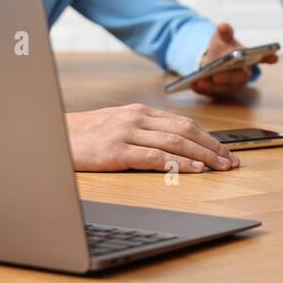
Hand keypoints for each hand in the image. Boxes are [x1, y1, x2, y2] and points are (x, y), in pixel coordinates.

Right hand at [65, 104, 239, 172]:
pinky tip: (195, 170)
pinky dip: (179, 164)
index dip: (208, 137)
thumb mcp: (116, 124)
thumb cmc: (83, 135)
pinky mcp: (117, 151)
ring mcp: (127, 133)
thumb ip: (141, 129)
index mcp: (139, 111)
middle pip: (186, 130)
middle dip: (213, 147)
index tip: (225, 151)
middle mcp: (136, 118)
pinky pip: (156, 157)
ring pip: (176, 142)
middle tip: (231, 161)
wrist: (51, 136)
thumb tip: (172, 143)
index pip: (183, 122)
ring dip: (203, 156)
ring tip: (221, 167)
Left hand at [190, 22, 277, 98]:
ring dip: (211, 87)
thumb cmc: (223, 48)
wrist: (213, 61)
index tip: (274, 56)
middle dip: (227, 79)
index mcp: (249, 60)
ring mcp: (231, 87)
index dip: (267, 57)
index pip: (261, 58)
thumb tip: (223, 26)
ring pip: (222, 89)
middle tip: (216, 76)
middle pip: (238, 80)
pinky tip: (193, 85)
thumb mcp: (222, 37)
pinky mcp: (219, 94)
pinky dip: (202, 90)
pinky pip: (211, 94)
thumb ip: (224, 32)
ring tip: (198, 81)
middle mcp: (242, 76)